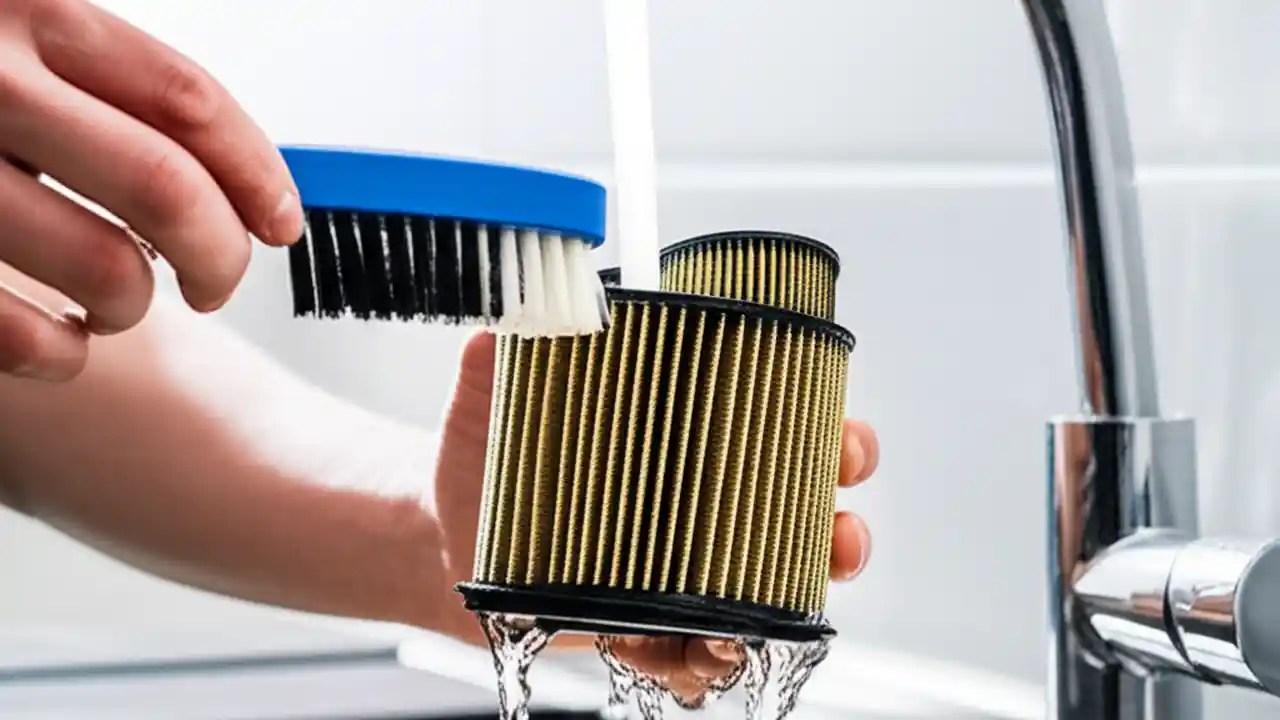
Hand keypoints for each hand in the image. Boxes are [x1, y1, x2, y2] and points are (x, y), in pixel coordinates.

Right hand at [0, 0, 299, 380]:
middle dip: (217, 258)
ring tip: (118, 305)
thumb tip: (243, 190)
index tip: (282, 227)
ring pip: (105, 270)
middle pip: (166, 190)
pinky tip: (60, 345)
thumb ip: (106, 89)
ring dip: (134, 308)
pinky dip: (60, 354)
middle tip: (213, 285)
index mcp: (32, 11)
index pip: (189, 102)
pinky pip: (19, 334)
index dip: (257, 176)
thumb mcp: (15, 40)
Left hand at [432, 332, 879, 702]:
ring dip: (786, 612)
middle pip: (798, 515)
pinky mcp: (644, 622)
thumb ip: (496, 361)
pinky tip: (699, 661)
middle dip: (839, 529)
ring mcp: (677, 568)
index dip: (829, 435)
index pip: (778, 429)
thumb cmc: (489, 462)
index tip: (842, 440)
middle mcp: (694, 504)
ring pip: (764, 592)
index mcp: (681, 439)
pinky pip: (694, 652)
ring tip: (760, 622)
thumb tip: (499, 329)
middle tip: (838, 534)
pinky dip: (706, 665)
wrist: (446, 540)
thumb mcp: (491, 402)